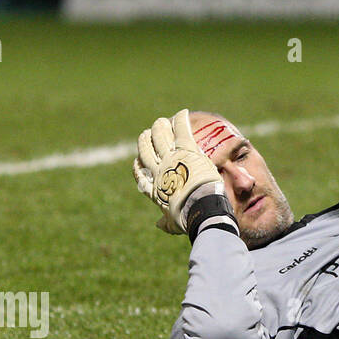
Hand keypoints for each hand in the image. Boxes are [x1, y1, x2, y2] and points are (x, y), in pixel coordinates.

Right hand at [133, 109, 223, 234]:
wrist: (200, 207)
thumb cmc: (188, 217)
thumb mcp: (173, 223)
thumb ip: (166, 223)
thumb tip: (159, 226)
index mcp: (153, 188)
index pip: (139, 173)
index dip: (138, 164)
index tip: (138, 160)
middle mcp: (158, 170)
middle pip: (146, 150)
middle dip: (146, 140)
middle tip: (148, 133)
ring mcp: (171, 158)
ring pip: (160, 136)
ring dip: (160, 127)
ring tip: (162, 122)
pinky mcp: (187, 150)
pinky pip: (182, 130)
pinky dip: (181, 120)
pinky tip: (183, 112)